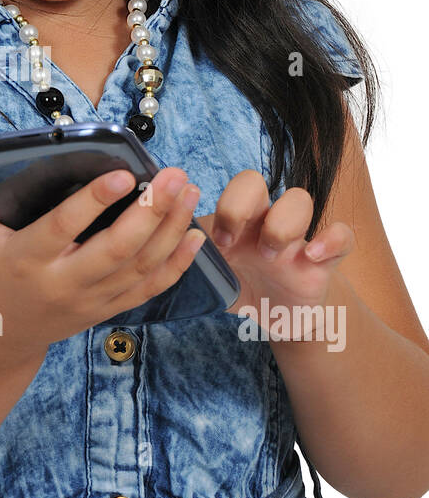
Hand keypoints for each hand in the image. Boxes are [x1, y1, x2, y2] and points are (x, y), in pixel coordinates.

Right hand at [0, 165, 204, 360]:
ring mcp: (88, 300)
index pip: (62, 228)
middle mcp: (60, 283)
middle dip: (150, 212)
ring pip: (139, 267)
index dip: (94, 201)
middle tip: (173, 175)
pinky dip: (177, 263)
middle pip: (115, 250)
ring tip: (188, 190)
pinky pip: (149, 289)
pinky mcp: (106, 310)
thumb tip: (0, 149)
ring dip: (170, 228)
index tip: (124, 174)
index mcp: (24, 258)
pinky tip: (195, 235)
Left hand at [194, 170, 354, 340]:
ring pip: (299, 199)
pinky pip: (343, 236)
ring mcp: (294, 236)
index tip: (215, 240)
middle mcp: (260, 219)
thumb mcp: (212, 277)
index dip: (217, 204)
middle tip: (232, 242)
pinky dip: (331, 241)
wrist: (276, 317)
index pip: (213, 190)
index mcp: (231, 220)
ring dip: (281, 223)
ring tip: (270, 255)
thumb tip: (154, 257)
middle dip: (239, 205)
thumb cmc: (240, 287)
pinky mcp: (324, 260)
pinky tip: (311, 257)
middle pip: (255, 181)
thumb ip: (189, 264)